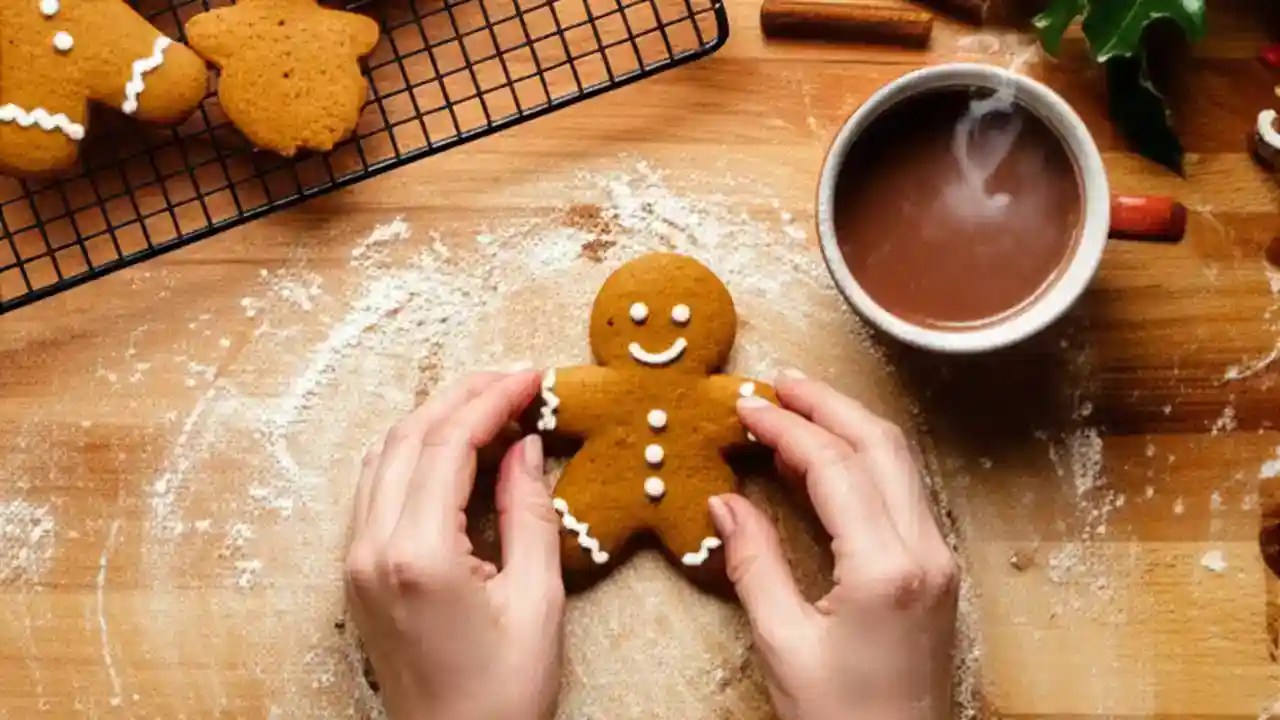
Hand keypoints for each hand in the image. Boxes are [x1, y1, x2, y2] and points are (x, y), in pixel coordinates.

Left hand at [344, 370, 564, 719]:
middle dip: (462, 395)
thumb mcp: (537, 600)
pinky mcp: (357, 574)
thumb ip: (529, 512)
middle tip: (514, 377)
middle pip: (409, 437)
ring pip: (385, 456)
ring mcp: (356, 561)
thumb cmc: (503, 695)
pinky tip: (453, 449)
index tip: (532, 376)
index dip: (493, 399)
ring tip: (488, 402)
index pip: (448, 444)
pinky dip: (414, 454)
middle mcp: (372, 549)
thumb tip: (523, 447)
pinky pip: (376, 488)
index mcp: (418, 554)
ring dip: (434, 419)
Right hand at [711, 370, 958, 719]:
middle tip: (777, 384)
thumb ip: (753, 563)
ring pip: (900, 463)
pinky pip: (903, 493)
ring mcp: (938, 561)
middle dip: (827, 404)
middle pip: (881, 445)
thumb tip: (725, 501)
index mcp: (885, 569)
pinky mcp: (936, 573)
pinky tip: (828, 460)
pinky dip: (865, 461)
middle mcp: (924, 553)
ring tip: (799, 406)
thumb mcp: (783, 643)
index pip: (836, 467)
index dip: (787, 429)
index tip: (746, 408)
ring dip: (850, 426)